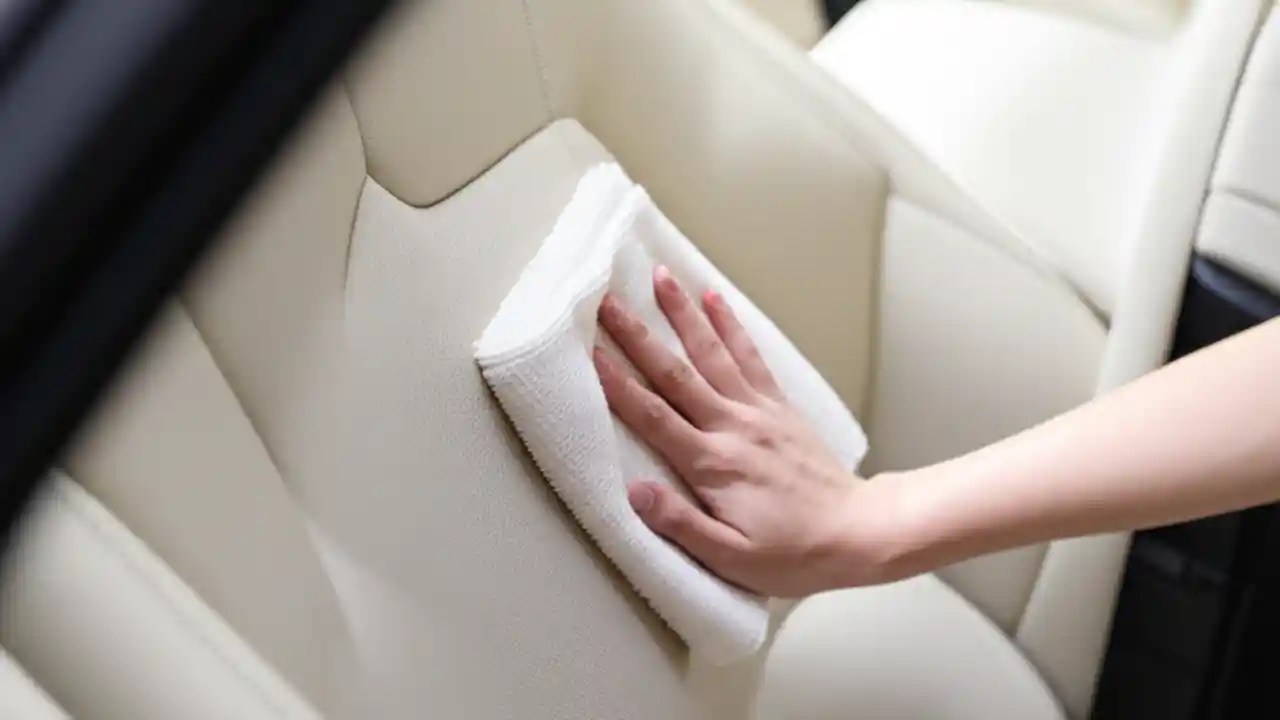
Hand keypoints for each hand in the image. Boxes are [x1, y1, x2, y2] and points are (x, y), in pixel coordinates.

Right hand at [593, 266, 907, 596]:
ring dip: (683, 314)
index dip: (618, 384)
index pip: (653, 417)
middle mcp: (732, 428)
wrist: (858, 533)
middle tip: (606, 301)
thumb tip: (634, 492)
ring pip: (712, 353)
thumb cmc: (793, 555)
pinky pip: (750, 357)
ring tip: (660, 275)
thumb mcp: (732, 558)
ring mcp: (757, 412)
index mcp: (713, 466)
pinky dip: (731, 326)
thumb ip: (681, 524)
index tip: (589, 352)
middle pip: (675, 374)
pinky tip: (714, 298)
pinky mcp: (778, 408)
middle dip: (638, 335)